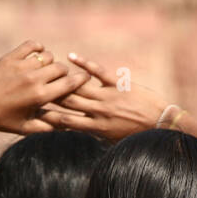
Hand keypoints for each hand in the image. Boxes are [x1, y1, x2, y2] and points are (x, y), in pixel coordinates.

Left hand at [0, 41, 87, 134]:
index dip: (81, 79)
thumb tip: (68, 126)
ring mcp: (21, 67)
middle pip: (61, 68)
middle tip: (58, 78)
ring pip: (47, 56)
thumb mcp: (27, 128)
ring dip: (49, 62)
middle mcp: (34, 79)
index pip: (70, 83)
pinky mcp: (10, 58)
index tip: (85, 78)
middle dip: (63, 73)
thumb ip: (49, 125)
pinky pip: (31, 45)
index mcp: (40, 97)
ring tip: (44, 69)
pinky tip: (37, 54)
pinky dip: (38, 48)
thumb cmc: (2, 121)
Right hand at [41, 53, 169, 140]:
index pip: (66, 122)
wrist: (162, 124)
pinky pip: (97, 71)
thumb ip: (97, 136)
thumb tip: (82, 136)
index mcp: (96, 128)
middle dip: (49, 95)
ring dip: (62, 79)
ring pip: (78, 87)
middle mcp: (98, 112)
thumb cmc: (138, 136)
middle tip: (34, 87)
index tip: (35, 111)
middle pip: (67, 102)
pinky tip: (70, 56)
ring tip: (48, 71)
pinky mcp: (118, 84)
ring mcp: (108, 96)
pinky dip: (83, 63)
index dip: (48, 116)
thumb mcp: (115, 141)